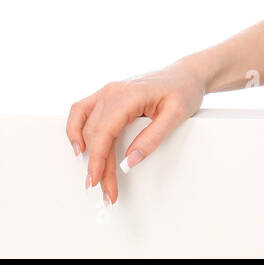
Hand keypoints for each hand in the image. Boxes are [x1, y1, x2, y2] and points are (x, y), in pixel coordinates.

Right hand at [65, 59, 206, 205]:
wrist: (187, 73)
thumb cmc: (184, 90)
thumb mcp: (176, 115)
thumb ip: (152, 138)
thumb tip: (129, 162)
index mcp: (129, 95)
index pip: (104, 131)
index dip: (98, 160)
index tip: (97, 180)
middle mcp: (113, 91)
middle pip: (95, 133)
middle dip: (97, 165)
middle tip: (106, 190)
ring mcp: (108, 91)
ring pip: (83, 122)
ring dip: (82, 149)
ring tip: (90, 173)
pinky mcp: (108, 94)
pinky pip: (82, 111)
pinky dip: (76, 129)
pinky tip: (80, 146)